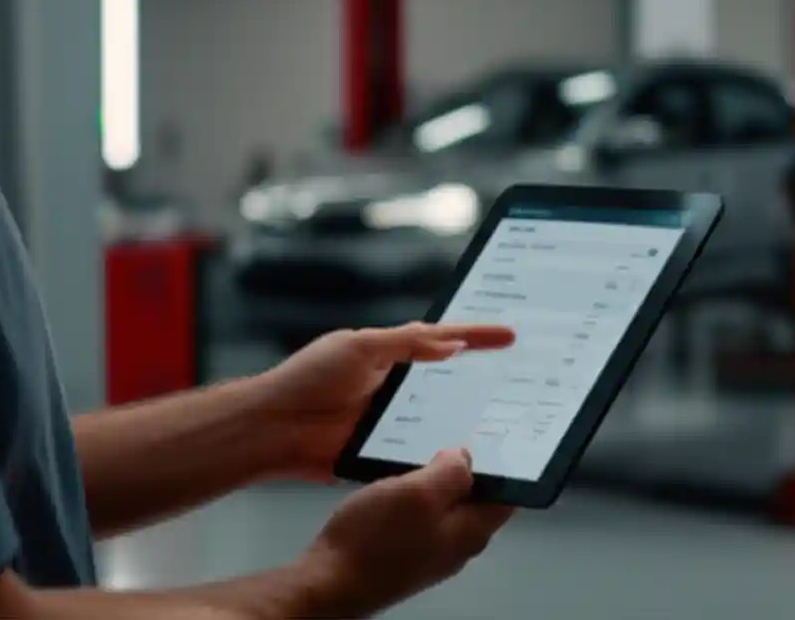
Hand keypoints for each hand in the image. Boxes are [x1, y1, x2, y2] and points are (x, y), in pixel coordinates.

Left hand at [257, 322, 514, 480]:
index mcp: (389, 353)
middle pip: (447, 380)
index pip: (442, 341)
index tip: (511, 336)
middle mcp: (394, 385)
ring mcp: (390, 419)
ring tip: (506, 419)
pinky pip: (420, 450)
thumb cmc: (307, 379)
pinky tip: (466, 457)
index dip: (477, 337)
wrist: (273, 429)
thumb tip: (451, 343)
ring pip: (439, 418)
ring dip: (466, 420)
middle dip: (482, 379)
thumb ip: (405, 344)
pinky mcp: (383, 450)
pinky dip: (441, 453)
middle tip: (522, 375)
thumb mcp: (359, 348)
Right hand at [296, 449, 514, 616]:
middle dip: (467, 468)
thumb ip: (450, 473)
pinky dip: (415, 494)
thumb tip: (466, 458)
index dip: (504, 465)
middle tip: (454, 431)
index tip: (493, 433)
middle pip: (475, 500)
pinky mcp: (404, 553)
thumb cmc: (375, 537)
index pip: (507, 496)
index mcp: (471, 532)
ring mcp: (430, 552)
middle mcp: (458, 546)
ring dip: (436, 479)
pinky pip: (420, 516)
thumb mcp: (417, 493)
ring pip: (445, 507)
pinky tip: (397, 478)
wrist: (329, 582)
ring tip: (422, 447)